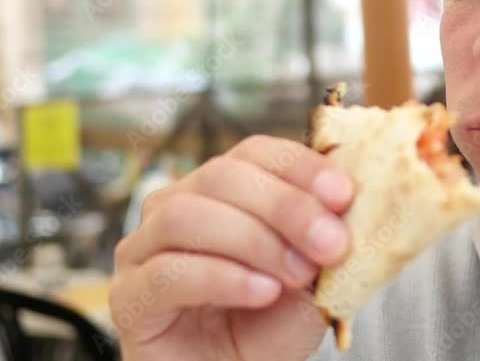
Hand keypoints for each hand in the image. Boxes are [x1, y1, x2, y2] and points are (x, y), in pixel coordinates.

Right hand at [109, 135, 353, 360]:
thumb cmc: (267, 327)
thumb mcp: (313, 279)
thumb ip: (323, 240)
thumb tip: (350, 205)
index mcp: (222, 191)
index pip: (255, 152)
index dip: (300, 166)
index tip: (343, 195)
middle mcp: (175, 207)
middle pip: (221, 176)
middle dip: (285, 206)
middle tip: (330, 243)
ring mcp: (144, 250)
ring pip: (187, 215)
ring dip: (254, 241)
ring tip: (297, 275)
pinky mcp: (129, 298)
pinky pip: (167, 273)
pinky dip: (222, 277)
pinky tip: (262, 292)